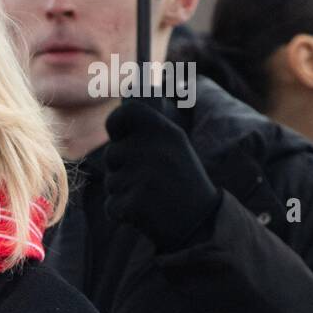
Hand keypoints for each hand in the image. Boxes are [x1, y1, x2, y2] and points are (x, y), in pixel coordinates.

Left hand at [104, 101, 221, 250]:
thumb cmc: (182, 180)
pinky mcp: (134, 204)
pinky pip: (112, 205)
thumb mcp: (174, 145)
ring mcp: (143, 178)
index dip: (116, 122)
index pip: (125, 114)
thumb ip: (148, 126)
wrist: (200, 223)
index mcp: (165, 132)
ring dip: (124, 191)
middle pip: (112, 154)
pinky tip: (146, 212)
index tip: (119, 133)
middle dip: (122, 168)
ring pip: (111, 181)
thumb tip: (128, 90)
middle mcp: (154, 150)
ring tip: (152, 195)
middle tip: (150, 177)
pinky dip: (123, 212)